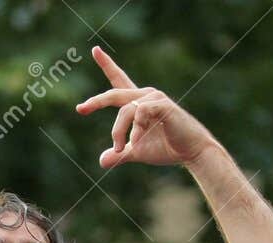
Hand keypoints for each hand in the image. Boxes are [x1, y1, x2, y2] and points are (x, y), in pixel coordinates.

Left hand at [75, 46, 219, 169]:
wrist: (191, 152)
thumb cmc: (167, 148)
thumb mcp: (138, 152)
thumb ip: (120, 154)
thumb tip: (102, 161)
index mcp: (138, 103)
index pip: (120, 80)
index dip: (107, 65)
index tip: (95, 50)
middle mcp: (146, 95)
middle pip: (114, 94)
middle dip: (96, 101)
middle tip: (81, 109)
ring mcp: (155, 98)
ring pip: (124, 110)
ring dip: (118, 131)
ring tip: (119, 149)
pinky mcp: (163, 105)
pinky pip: (140, 112)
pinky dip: (135, 128)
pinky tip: (138, 139)